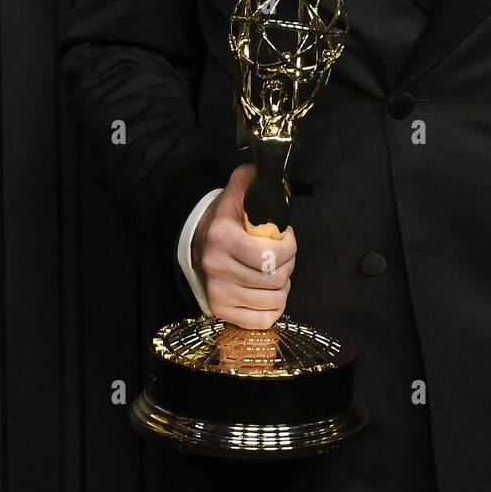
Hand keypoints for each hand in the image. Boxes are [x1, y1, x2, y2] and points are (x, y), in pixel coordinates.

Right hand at [191, 163, 295, 327]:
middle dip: (288, 265)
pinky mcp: (220, 310)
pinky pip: (262, 320)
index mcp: (222, 237)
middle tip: (281, 255)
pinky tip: (267, 292)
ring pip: (273, 301)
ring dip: (282, 286)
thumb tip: (274, 171)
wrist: (200, 236)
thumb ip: (259, 177)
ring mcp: (217, 292)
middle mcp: (216, 267)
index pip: (272, 254)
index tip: (285, 236)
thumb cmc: (229, 214)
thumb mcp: (242, 187)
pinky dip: (273, 308)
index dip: (290, 246)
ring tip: (273, 272)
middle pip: (276, 279)